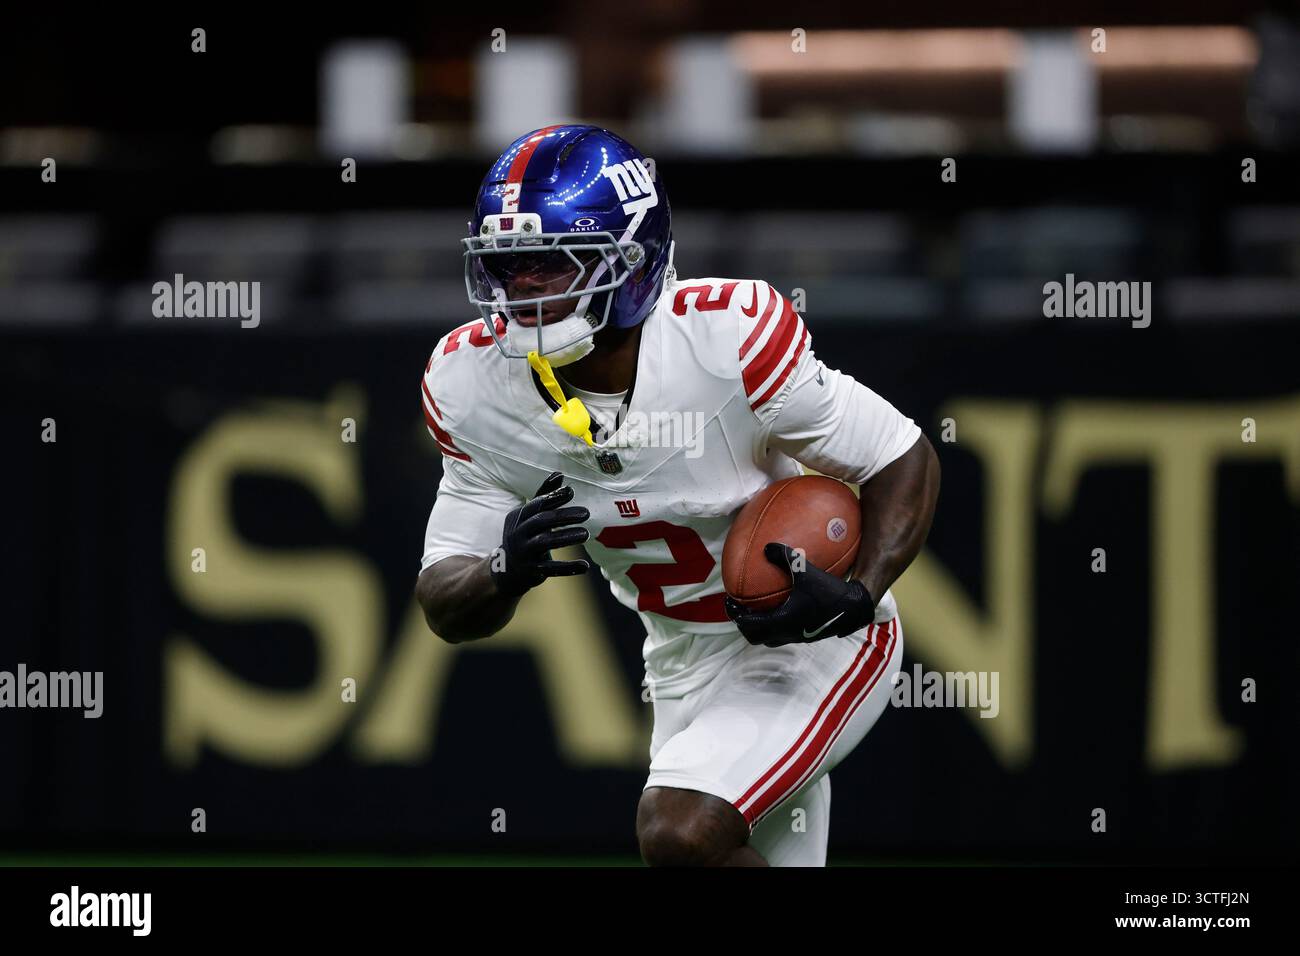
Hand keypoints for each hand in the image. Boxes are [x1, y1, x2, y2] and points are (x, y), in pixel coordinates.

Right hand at [491, 472, 590, 596]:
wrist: (506, 571)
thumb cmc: (525, 536)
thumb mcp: (529, 516)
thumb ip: (544, 496)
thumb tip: (559, 474)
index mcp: (517, 517)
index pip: (536, 504)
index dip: (553, 497)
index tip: (571, 491)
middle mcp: (517, 533)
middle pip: (541, 521)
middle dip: (563, 516)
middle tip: (586, 513)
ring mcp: (523, 553)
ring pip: (545, 543)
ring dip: (566, 537)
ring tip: (586, 534)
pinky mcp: (531, 571)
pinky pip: (550, 569)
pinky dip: (567, 568)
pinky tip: (584, 566)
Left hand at [724, 543, 875, 646]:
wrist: (855, 608)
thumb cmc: (830, 590)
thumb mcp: (806, 570)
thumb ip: (785, 557)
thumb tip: (766, 546)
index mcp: (782, 621)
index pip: (748, 624)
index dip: (735, 615)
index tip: (730, 603)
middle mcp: (787, 633)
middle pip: (755, 637)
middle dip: (744, 625)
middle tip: (739, 610)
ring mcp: (797, 637)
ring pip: (769, 639)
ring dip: (759, 629)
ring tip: (756, 612)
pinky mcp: (807, 636)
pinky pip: (783, 635)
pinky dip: (774, 626)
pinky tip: (781, 609)